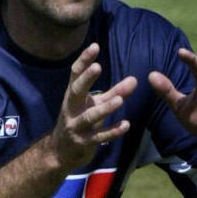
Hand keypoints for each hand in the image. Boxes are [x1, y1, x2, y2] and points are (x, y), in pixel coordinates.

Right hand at [49, 43, 137, 173]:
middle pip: (76, 91)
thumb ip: (115, 92)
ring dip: (105, 108)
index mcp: (72, 96)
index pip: (75, 74)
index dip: (83, 60)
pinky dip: (113, 131)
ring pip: (90, 116)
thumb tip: (135, 79)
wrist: (61, 151)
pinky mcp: (84, 143)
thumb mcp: (95, 104)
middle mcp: (71, 109)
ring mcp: (76, 126)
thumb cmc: (80, 121)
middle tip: (97, 67)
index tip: (95, 46)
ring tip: (120, 100)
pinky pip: (100, 137)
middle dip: (86, 79)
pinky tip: (126, 125)